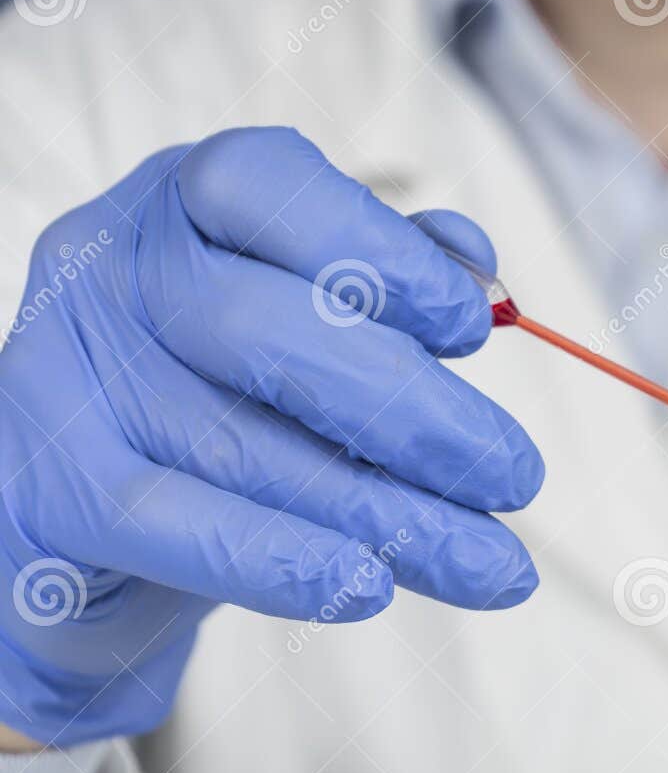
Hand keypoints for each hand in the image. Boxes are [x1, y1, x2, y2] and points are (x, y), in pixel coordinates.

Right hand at [0, 128, 542, 747]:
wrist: (89, 520)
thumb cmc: (231, 395)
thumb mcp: (311, 318)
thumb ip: (388, 282)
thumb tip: (481, 273)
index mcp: (179, 204)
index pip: (264, 184)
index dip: (379, 252)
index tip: (474, 332)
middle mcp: (107, 270)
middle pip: (263, 330)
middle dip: (414, 413)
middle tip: (516, 478)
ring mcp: (60, 378)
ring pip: (242, 448)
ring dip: (389, 514)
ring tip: (493, 566)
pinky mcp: (43, 493)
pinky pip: (172, 526)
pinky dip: (280, 563)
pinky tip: (369, 588)